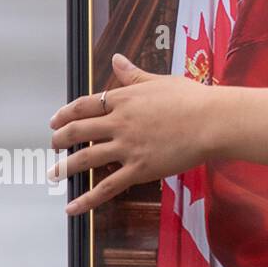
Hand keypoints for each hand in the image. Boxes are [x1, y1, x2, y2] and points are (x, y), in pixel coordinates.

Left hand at [50, 53, 216, 215]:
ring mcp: (127, 147)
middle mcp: (119, 122)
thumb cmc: (194, 99)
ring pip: (85, 159)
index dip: (64, 114)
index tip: (55, 121)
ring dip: (65, 168)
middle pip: (77, 131)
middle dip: (60, 140)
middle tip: (53, 146)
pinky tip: (73, 207)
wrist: (213, 121)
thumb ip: (135, 74)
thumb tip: (117, 59)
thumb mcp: (161, 81)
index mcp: (124, 99)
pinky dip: (87, 199)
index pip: (83, 106)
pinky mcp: (139, 169)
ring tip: (54, 174)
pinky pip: (106, 186)